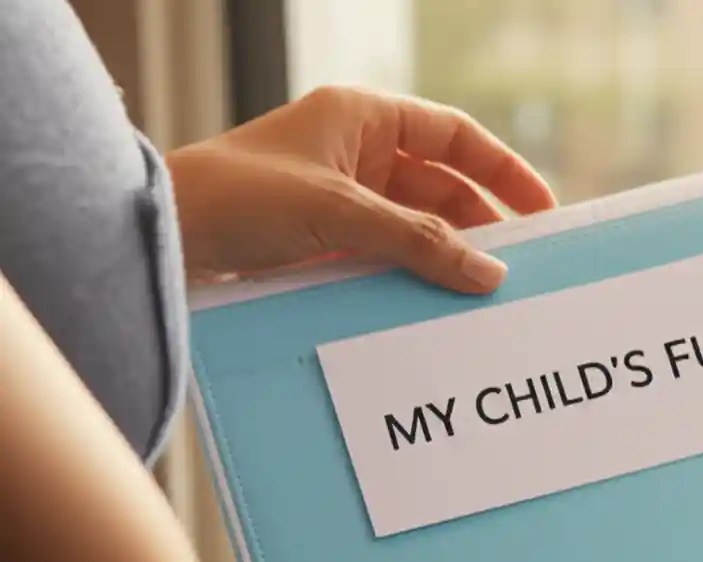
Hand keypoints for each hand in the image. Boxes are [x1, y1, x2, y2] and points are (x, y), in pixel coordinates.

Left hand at [166, 85, 556, 292]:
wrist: (161, 238)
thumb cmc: (238, 197)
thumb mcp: (340, 213)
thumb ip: (420, 242)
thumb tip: (489, 273)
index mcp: (361, 116)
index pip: (454, 135)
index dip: (502, 169)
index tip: (540, 209)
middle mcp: (354, 150)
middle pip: (439, 185)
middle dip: (477, 223)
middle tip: (515, 267)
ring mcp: (337, 196)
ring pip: (413, 225)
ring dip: (443, 255)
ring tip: (479, 293)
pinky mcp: (320, 238)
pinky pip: (383, 254)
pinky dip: (408, 275)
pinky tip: (431, 304)